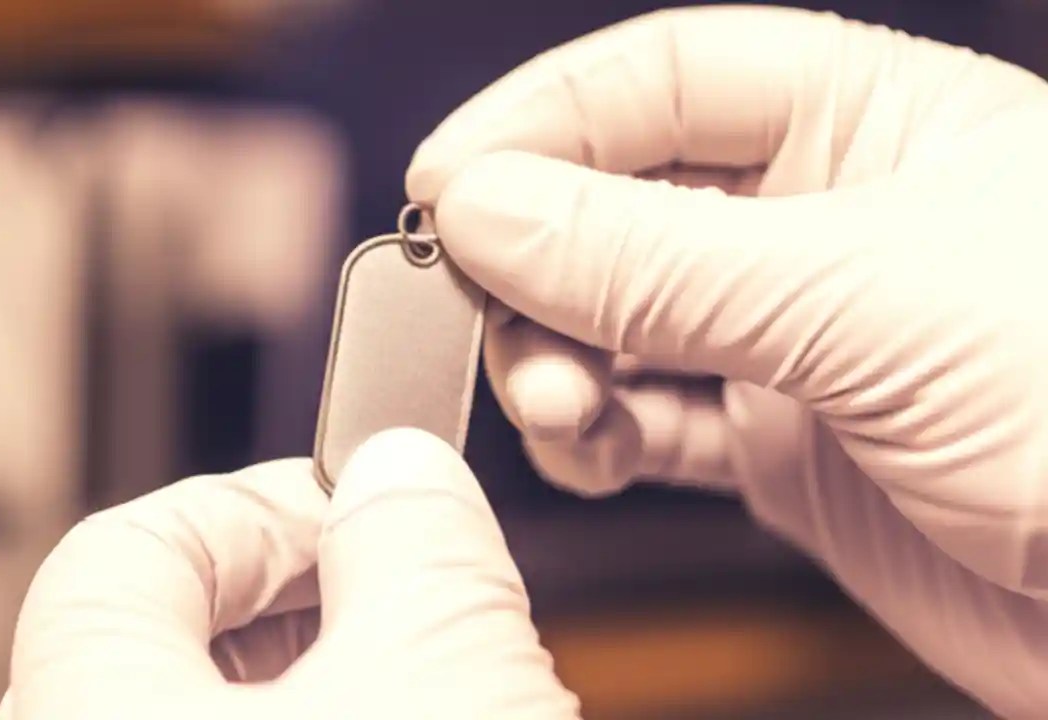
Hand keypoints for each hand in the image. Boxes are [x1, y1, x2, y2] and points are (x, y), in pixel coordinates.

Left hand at [0, 428, 579, 719]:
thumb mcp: (446, 672)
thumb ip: (414, 533)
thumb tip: (399, 473)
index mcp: (89, 717)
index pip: (119, 551)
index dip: (250, 505)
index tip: (349, 504)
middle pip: (159, 638)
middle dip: (302, 598)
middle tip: (400, 592)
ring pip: (203, 718)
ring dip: (324, 679)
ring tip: (426, 682)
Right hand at [406, 6, 1047, 716]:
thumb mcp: (870, 303)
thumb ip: (662, 260)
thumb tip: (494, 207)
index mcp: (873, 123)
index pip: (667, 77)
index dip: (545, 117)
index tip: (451, 182)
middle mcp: (824, 221)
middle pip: (620, 201)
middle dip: (540, 255)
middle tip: (484, 305)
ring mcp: (800, 340)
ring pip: (620, 319)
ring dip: (560, 356)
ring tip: (559, 401)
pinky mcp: (791, 448)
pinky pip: (653, 421)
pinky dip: (600, 434)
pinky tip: (591, 446)